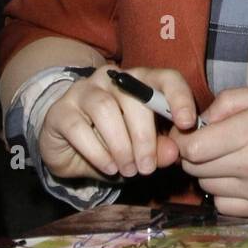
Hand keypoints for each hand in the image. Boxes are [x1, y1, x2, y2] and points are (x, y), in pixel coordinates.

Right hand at [39, 65, 197, 180]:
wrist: (67, 145)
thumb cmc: (113, 141)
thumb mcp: (142, 148)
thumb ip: (160, 148)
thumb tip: (173, 153)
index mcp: (141, 81)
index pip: (165, 78)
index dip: (179, 97)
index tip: (186, 123)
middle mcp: (112, 79)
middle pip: (135, 97)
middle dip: (145, 136)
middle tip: (147, 167)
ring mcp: (83, 90)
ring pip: (106, 109)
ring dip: (121, 146)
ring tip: (128, 170)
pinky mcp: (60, 110)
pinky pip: (79, 128)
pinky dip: (97, 152)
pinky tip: (108, 167)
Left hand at [171, 86, 247, 217]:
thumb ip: (233, 101)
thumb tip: (203, 119)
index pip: (193, 147)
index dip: (185, 139)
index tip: (191, 133)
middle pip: (195, 167)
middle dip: (194, 154)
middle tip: (209, 144)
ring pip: (207, 186)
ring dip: (209, 172)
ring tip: (227, 160)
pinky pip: (223, 206)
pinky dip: (223, 193)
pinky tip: (237, 180)